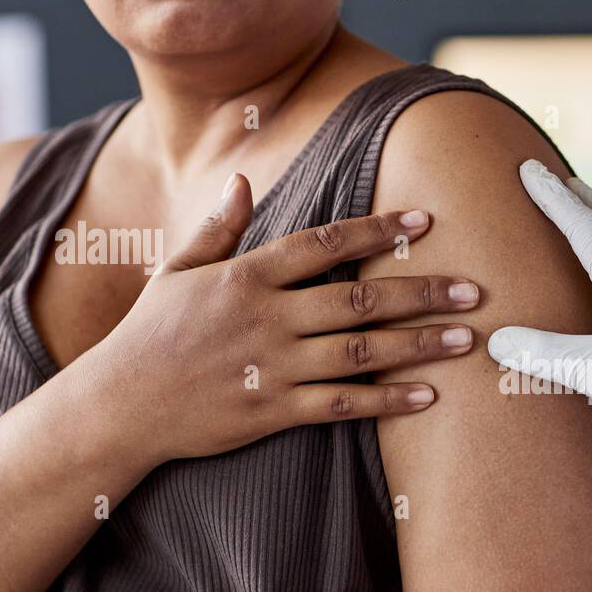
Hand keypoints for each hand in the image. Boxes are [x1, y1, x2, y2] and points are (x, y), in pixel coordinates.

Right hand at [88, 173, 480, 465]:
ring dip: (419, 344)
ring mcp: (273, 367)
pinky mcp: (273, 411)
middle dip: (421, 291)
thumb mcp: (178, 270)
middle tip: (474, 289)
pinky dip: (386, 402)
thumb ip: (220, 227)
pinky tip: (428, 397)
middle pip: (358, 299)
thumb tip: (248, 180)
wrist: (118, 406)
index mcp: (246, 276)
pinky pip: (343, 405)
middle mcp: (266, 318)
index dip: (377, 230)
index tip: (424, 221)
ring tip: (467, 339)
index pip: (323, 244)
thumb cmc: (150, 334)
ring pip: (361, 352)